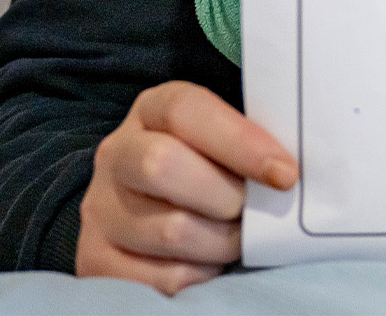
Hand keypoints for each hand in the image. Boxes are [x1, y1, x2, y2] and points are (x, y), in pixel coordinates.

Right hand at [76, 82, 297, 295]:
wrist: (152, 204)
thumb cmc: (210, 164)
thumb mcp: (224, 136)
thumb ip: (252, 140)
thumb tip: (290, 170)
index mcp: (152, 109)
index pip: (185, 111)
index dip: (240, 142)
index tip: (285, 174)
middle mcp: (116, 153)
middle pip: (162, 166)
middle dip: (226, 195)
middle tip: (256, 209)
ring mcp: (99, 208)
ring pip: (168, 229)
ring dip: (222, 241)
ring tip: (239, 237)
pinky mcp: (95, 260)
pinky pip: (159, 277)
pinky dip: (200, 274)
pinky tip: (211, 261)